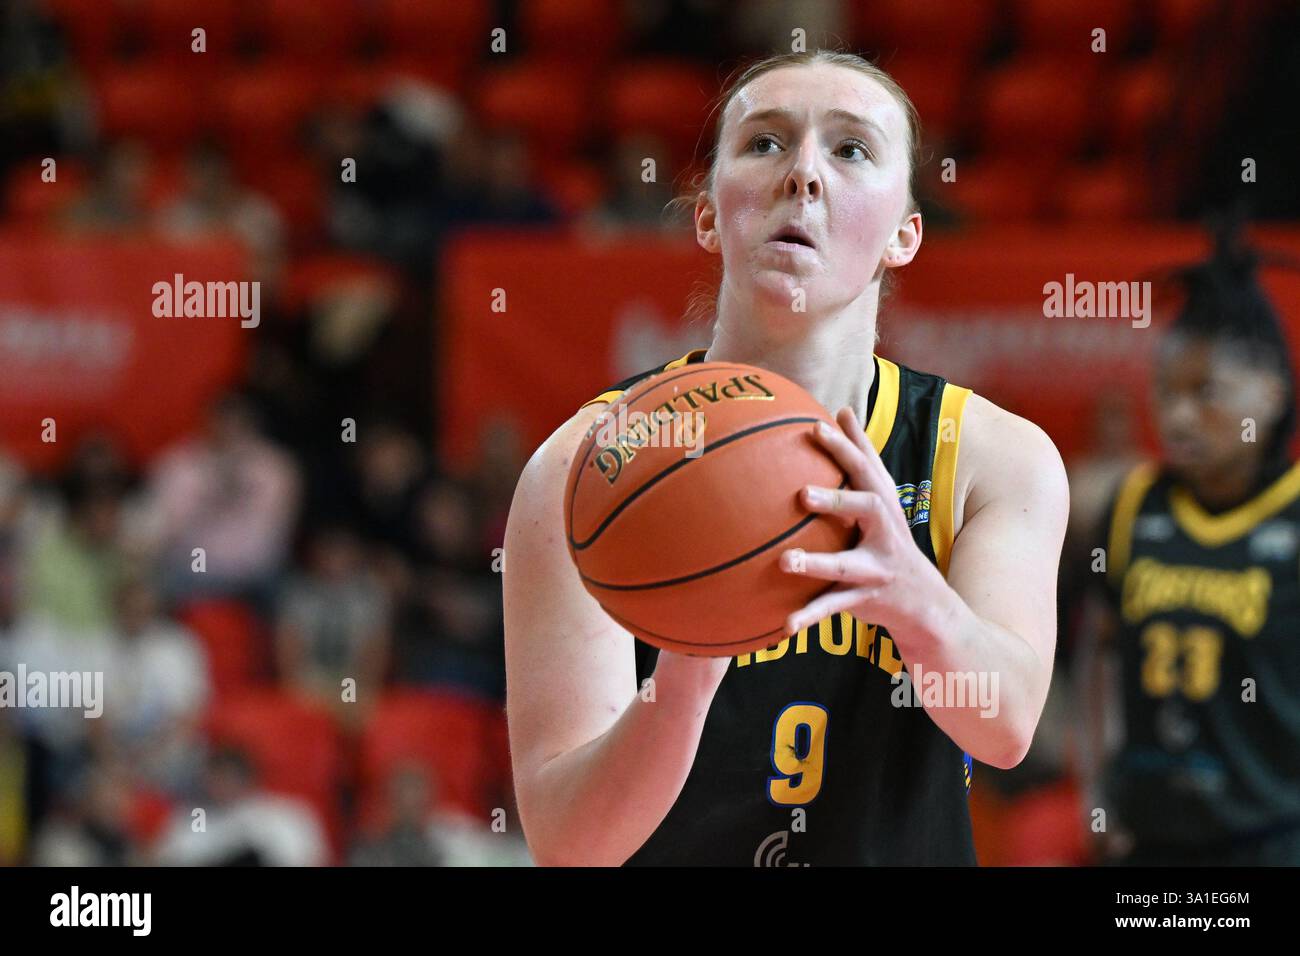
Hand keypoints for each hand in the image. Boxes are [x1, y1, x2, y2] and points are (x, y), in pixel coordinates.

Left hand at [779, 407, 952, 640]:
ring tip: (786, 561)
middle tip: (802, 494)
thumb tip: (844, 408)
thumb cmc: (890, 537)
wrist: (926, 603)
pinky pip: (834, 608)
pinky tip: (784, 625)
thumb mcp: (882, 496)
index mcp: (882, 504)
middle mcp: (885, 533)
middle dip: (837, 501)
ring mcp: (877, 567)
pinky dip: (809, 616)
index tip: (816, 428)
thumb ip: (863, 456)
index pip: (865, 469)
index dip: (844, 448)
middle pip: (866, 510)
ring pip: (846, 565)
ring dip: (817, 563)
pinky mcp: (866, 599)